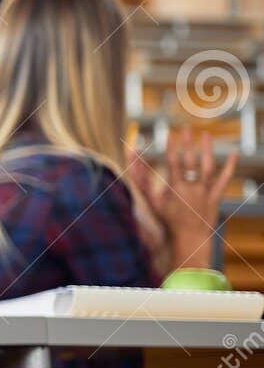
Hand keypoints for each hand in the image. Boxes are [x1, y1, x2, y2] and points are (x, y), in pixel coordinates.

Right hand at [126, 127, 235, 272]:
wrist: (189, 238)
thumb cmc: (168, 220)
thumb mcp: (152, 202)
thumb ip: (142, 183)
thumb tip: (133, 169)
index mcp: (176, 189)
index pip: (173, 162)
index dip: (172, 147)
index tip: (170, 133)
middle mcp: (192, 188)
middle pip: (190, 161)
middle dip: (188, 143)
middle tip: (186, 128)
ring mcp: (206, 192)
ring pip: (208, 167)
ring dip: (207, 150)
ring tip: (205, 135)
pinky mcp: (216, 196)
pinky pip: (224, 179)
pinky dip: (229, 166)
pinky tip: (233, 153)